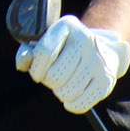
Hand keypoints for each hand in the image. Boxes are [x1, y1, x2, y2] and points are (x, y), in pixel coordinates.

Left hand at [15, 14, 129, 113]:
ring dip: (60, 92)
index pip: (44, 53)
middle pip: (54, 76)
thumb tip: (23, 62)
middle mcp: (86, 39)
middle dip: (49, 81)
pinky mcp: (106, 80)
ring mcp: (98, 60)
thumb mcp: (46, 43)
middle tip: (55, 76)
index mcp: (67, 25)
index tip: (38, 72)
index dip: (36, 69)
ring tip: (66, 83)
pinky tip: (73, 95)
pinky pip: (80, 105)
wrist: (104, 50)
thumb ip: (28, 52)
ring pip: (66, 93)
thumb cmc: (66, 49)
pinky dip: (72, 105)